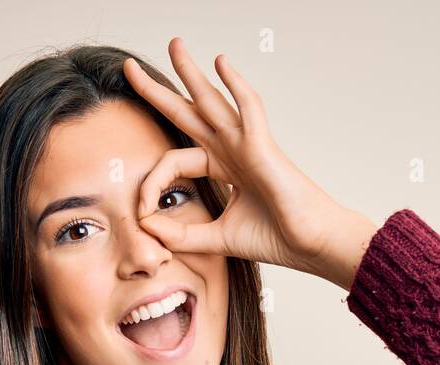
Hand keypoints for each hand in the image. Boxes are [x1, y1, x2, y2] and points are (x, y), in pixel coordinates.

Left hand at [123, 37, 377, 289]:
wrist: (309, 245)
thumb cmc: (275, 238)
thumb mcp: (215, 239)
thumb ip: (181, 234)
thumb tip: (146, 225)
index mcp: (221, 167)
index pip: (173, 161)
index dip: (151, 184)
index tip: (143, 213)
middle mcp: (231, 149)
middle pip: (186, 113)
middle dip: (157, 91)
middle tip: (129, 68)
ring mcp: (247, 144)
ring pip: (212, 100)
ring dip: (191, 72)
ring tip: (174, 44)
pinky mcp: (262, 146)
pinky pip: (248, 107)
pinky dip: (235, 84)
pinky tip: (222, 62)